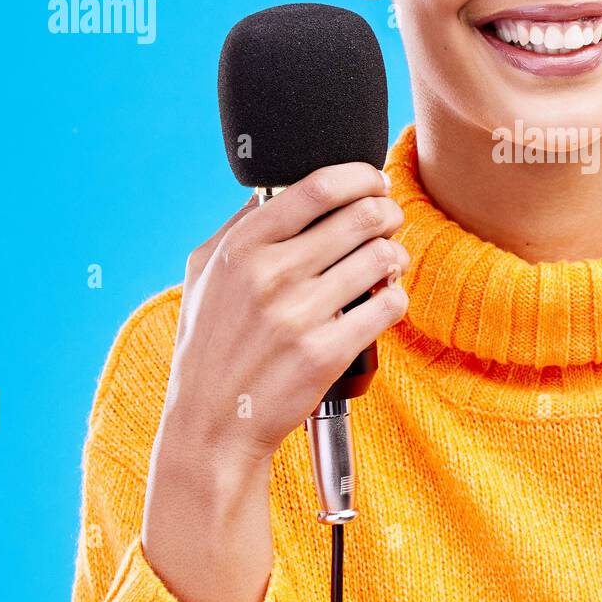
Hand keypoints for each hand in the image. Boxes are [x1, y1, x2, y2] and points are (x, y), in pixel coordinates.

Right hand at [160, 161, 408, 465]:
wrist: (212, 425)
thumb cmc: (209, 346)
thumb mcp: (204, 274)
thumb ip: (238, 227)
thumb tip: (276, 186)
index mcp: (241, 248)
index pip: (317, 187)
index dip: (360, 176)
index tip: (373, 180)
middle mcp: (270, 275)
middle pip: (361, 216)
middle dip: (388, 212)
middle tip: (390, 220)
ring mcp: (299, 315)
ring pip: (382, 258)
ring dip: (396, 255)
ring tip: (390, 262)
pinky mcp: (326, 352)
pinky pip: (388, 305)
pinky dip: (396, 297)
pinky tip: (383, 300)